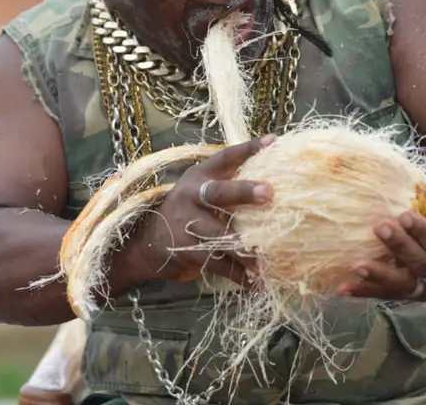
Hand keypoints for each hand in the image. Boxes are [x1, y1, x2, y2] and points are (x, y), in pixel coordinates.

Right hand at [138, 134, 275, 286]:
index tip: (272, 141)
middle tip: (269, 192)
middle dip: (244, 192)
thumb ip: (228, 178)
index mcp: (200, 176)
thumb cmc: (190, 208)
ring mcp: (188, 225)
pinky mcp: (189, 252)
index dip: (247, 149)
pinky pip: (218, 264)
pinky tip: (258, 283)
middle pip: (219, 193)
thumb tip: (274, 165)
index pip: (225, 158)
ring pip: (221, 235)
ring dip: (245, 247)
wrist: (150, 241)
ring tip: (266, 258)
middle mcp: (193, 197)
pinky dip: (239, 275)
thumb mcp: (201, 187)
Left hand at [336, 184, 425, 300]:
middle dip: (400, 247)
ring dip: (380, 276)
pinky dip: (365, 291)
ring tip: (357, 266)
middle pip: (423, 268)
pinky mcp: (409, 291)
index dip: (424, 234)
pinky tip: (343, 288)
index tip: (405, 216)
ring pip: (404, 285)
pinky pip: (386, 292)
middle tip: (380, 227)